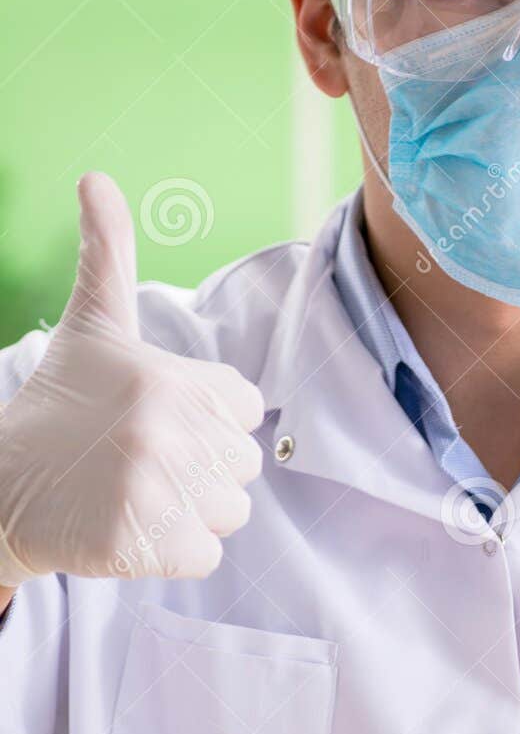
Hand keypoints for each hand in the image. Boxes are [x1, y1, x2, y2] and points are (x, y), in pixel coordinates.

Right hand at [0, 173, 264, 584]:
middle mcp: (169, 430)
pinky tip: (127, 527)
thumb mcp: (93, 327)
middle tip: (136, 460)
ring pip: (229, 512)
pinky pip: (205, 556)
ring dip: (188, 512)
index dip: (208, 420)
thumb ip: (108, 252)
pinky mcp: (143, 543)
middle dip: (199, 469)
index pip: (246, 410)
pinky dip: (171, 552)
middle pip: (242, 466)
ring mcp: (156, 489)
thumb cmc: (59, 407)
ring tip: (130, 492)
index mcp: (173, 378)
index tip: (154, 418)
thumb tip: (95, 178)